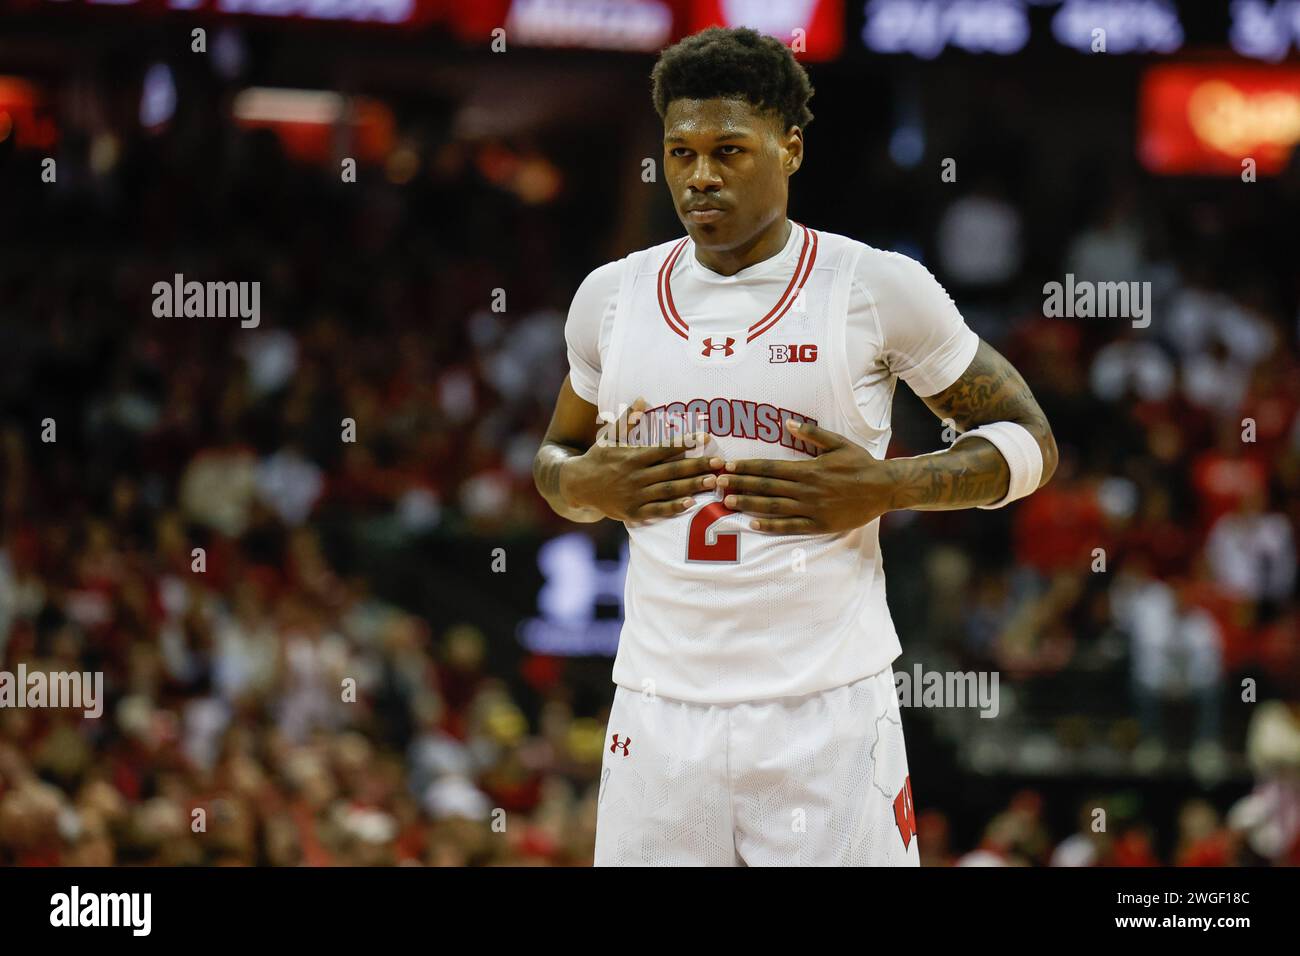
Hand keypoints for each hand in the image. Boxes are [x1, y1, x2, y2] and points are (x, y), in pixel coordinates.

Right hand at [561, 397, 723, 522]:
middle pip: (672, 470)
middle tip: (720, 463)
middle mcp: (635, 475)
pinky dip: (673, 507)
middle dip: (697, 466)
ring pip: (668, 490)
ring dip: (692, 486)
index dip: (685, 443)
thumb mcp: (610, 437)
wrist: (578, 485)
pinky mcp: (633, 512)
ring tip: (714, 482)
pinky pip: (657, 510)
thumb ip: (627, 420)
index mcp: (633, 456)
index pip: (664, 448)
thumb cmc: (598, 457)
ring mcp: (635, 495)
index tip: (705, 437)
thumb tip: (641, 398)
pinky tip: (691, 503)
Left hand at [715, 419, 894, 533]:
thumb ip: (812, 434)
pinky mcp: (819, 524)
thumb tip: (787, 423)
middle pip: (766, 487)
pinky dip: (771, 526)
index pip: (769, 467)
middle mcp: (807, 489)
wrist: (885, 488)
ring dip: (748, 504)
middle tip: (716, 483)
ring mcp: (812, 508)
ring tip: (727, 502)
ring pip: (773, 507)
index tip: (726, 466)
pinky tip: (753, 524)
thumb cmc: (861, 464)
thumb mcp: (838, 443)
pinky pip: (790, 526)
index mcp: (808, 468)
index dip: (746, 467)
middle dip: (739, 484)